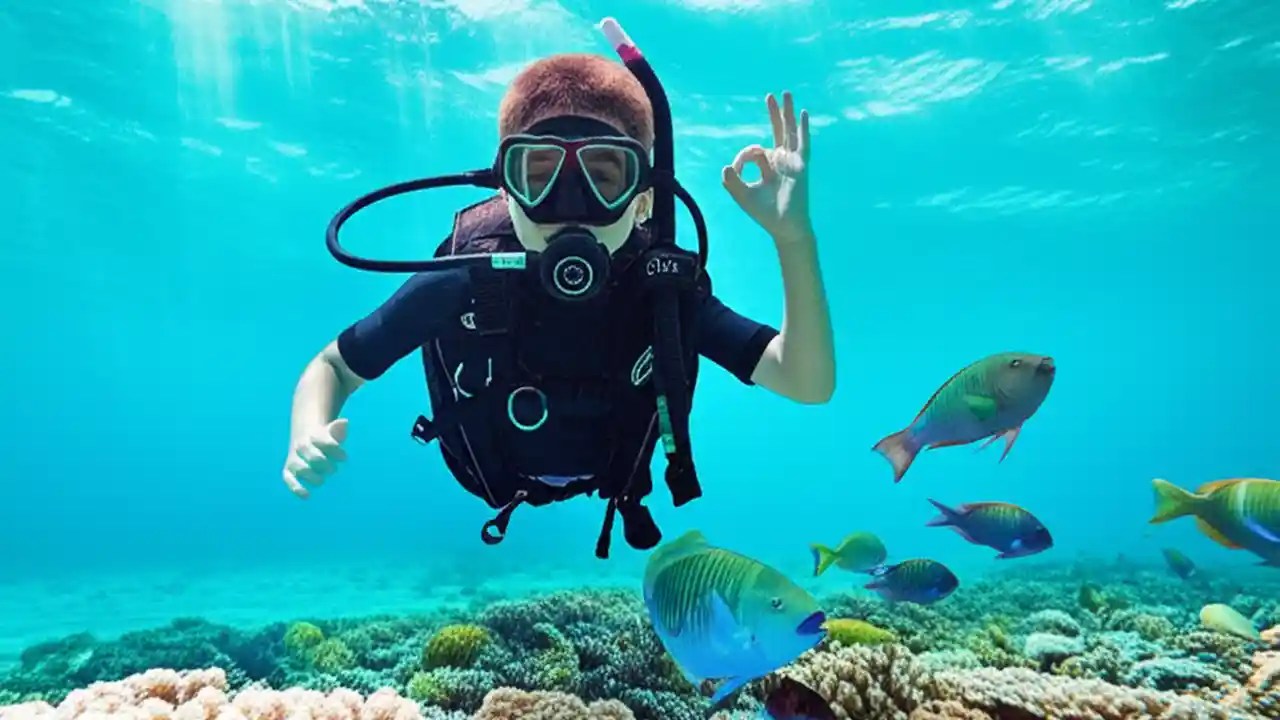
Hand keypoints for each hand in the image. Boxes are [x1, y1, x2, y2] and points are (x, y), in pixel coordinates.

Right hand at [282, 418, 348, 498]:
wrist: (304, 438)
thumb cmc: (325, 439)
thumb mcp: (332, 432)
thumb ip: (338, 430)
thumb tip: (344, 422)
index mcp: (313, 435)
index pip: (324, 442)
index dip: (335, 450)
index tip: (344, 458)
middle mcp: (301, 446)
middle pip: (313, 456)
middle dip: (325, 464)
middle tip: (333, 470)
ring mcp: (294, 459)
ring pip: (300, 468)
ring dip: (312, 477)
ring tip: (322, 481)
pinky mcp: (288, 471)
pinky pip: (288, 479)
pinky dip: (295, 487)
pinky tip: (307, 496)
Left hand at [722, 91, 813, 243]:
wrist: (784, 226)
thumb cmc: (765, 214)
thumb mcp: (743, 196)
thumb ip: (732, 182)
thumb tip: (725, 167)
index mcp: (768, 167)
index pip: (754, 151)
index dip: (742, 156)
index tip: (736, 169)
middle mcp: (781, 161)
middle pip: (778, 131)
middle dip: (774, 114)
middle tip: (770, 95)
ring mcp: (792, 161)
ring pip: (789, 131)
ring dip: (787, 113)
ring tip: (786, 94)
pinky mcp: (800, 165)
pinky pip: (802, 142)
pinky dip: (802, 128)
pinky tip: (802, 113)